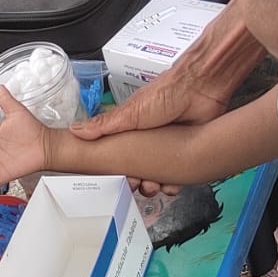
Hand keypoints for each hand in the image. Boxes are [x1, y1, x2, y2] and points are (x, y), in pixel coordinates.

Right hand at [71, 1, 262, 194]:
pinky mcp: (184, 153)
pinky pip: (177, 176)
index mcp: (129, 131)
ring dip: (154, 185)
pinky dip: (174, 184)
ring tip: (154, 187)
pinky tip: (172, 187)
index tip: (113, 180)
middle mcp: (146, 141)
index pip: (115, 156)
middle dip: (134, 182)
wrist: (203, 89)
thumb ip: (105, 125)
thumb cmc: (166, 94)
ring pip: (155, 175)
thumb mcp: (131, 112)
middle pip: (135, 170)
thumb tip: (74, 131)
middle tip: (136, 185)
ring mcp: (166, 149)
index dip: (114, 170)